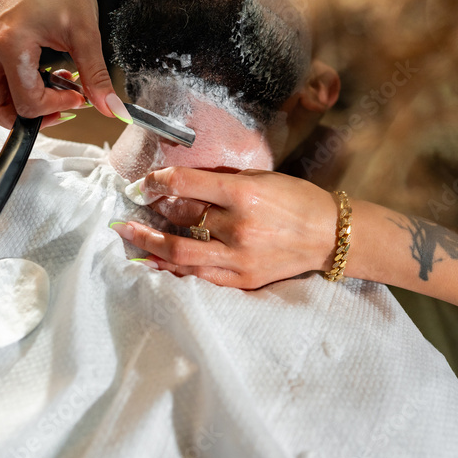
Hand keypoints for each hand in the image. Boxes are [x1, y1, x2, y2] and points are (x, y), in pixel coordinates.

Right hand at [0, 0, 122, 127]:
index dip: (55, 107)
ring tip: (56, 90)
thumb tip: (112, 110)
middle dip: (27, 117)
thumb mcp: (86, 35)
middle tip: (59, 108)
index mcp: (9, 43)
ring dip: (22, 103)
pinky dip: (18, 87)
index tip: (80, 96)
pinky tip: (46, 75)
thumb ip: (96, 77)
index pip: (25, 101)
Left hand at [112, 167, 338, 288]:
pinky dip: (173, 268)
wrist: (329, 234)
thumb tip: (181, 183)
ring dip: (149, 243)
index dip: (157, 181)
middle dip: (152, 211)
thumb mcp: (260, 178)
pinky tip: (155, 260)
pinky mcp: (242, 279)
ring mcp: (239, 257)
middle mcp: (238, 226)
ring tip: (128, 235)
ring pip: (180, 253)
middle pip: (180, 218)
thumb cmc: (295, 199)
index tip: (144, 182)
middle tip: (132, 207)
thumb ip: (221, 181)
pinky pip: (199, 276)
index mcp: (244, 193)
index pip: (185, 184)